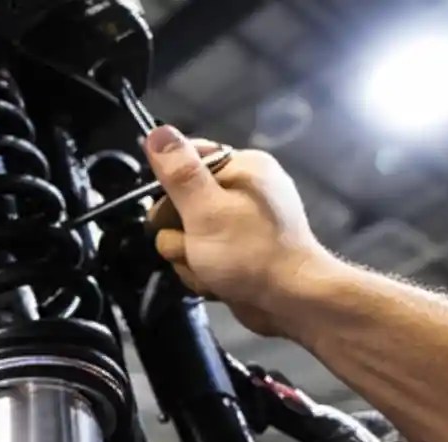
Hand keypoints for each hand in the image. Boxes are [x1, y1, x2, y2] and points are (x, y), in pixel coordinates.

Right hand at [143, 125, 341, 336]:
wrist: (291, 304)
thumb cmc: (250, 253)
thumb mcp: (206, 210)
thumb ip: (179, 172)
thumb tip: (157, 132)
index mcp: (242, 168)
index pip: (185, 160)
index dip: (169, 190)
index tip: (170, 214)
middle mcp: (242, 190)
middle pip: (180, 203)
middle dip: (180, 233)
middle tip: (194, 248)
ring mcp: (240, 224)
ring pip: (186, 235)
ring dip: (189, 258)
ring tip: (209, 269)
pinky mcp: (238, 253)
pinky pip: (201, 255)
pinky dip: (203, 272)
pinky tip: (216, 282)